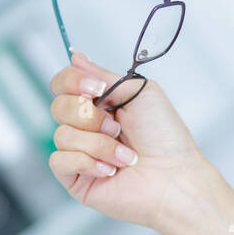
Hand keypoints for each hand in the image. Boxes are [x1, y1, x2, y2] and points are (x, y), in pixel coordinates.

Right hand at [48, 50, 209, 230]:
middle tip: (118, 127)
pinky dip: (87, 162)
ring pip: (62, 134)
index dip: (72, 82)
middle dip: (90, 117)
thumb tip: (75, 56)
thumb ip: (104, 75)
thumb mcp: (140, 92)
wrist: (174, 177)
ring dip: (99, 144)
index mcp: (101, 105)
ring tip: (125, 156)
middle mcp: (88, 128)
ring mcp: (80, 153)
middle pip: (58, 106)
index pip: (64, 84)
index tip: (96, 89)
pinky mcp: (76, 178)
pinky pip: (58, 160)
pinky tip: (109, 170)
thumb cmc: (166, 138)